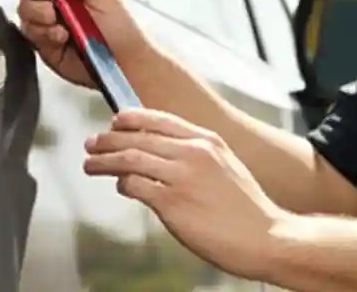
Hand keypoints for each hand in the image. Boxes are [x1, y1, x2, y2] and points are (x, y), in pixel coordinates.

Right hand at [7, 0, 151, 89]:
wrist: (129, 64)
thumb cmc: (124, 27)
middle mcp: (58, 1)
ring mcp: (51, 24)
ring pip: (26, 13)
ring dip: (38, 14)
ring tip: (57, 19)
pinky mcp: (47, 47)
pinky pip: (32, 37)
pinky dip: (44, 35)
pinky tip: (61, 36)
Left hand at [83, 109, 285, 279]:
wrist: (266, 238)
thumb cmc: (247, 210)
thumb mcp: (226, 167)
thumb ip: (198, 157)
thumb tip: (162, 156)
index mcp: (208, 141)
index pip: (160, 119)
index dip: (132, 118)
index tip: (115, 121)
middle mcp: (194, 152)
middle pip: (139, 136)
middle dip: (109, 139)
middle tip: (92, 143)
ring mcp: (182, 176)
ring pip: (130, 157)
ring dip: (105, 160)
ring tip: (91, 164)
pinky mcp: (173, 203)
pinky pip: (135, 186)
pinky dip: (123, 184)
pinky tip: (121, 187)